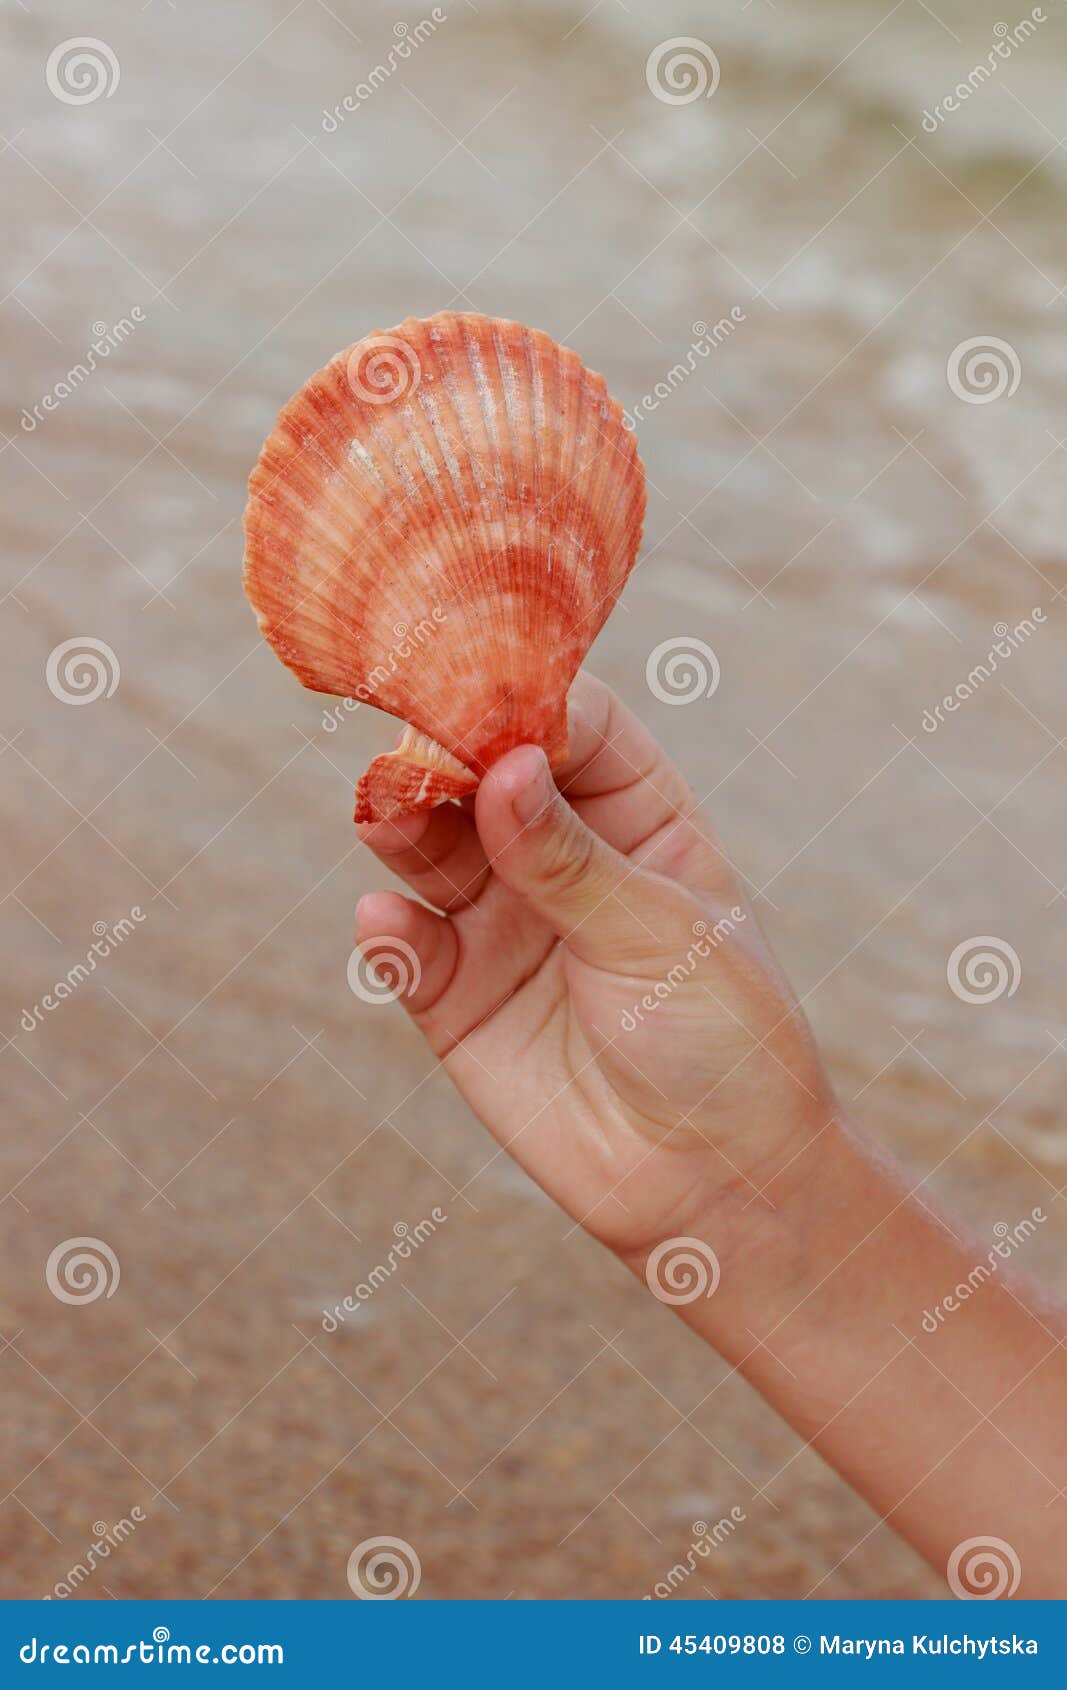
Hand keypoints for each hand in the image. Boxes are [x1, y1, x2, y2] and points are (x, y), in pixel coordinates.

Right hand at [355, 673, 835, 1264]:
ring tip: (388, 814)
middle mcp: (561, 856)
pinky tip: (390, 920)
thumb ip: (572, 859)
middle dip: (446, 757)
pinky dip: (389, 927)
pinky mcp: (455, 996)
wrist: (713, 1185)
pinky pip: (407, 946)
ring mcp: (504, 922)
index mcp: (638, 816)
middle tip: (415, 750)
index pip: (571, 726)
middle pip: (483, 776)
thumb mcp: (659, 936)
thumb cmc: (722, 1039)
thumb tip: (506, 767)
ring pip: (431, 848)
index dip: (524, 702)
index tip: (480, 689)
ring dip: (404, 825)